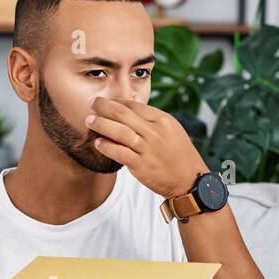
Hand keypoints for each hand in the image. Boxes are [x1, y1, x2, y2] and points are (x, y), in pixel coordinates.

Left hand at [85, 95, 208, 198]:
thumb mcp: (171, 129)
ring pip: (119, 132)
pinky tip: (98, 143)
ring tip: (89, 121)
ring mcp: (148, 149)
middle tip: (91, 102)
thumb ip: (151, 116)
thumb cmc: (178, 153)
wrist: (189, 180)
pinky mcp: (142, 166)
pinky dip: (107, 147)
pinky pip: (120, 153)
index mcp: (162, 120)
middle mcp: (155, 132)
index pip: (134, 105)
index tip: (103, 100)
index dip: (116, 101)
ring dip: (101, 124)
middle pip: (124, 114)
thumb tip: (134, 99)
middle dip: (104, 106)